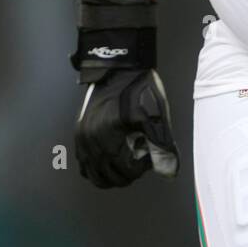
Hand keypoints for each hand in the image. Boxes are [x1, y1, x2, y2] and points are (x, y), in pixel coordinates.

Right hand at [75, 67, 178, 188]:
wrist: (119, 68)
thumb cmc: (137, 88)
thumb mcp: (155, 116)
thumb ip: (161, 146)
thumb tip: (169, 170)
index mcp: (109, 137)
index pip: (125, 171)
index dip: (141, 169)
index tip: (149, 158)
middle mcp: (91, 140)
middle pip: (108, 177)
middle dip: (127, 175)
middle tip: (139, 162)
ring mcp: (82, 137)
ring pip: (92, 174)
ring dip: (110, 175)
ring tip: (125, 162)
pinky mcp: (79, 132)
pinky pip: (83, 163)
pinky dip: (96, 168)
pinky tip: (110, 159)